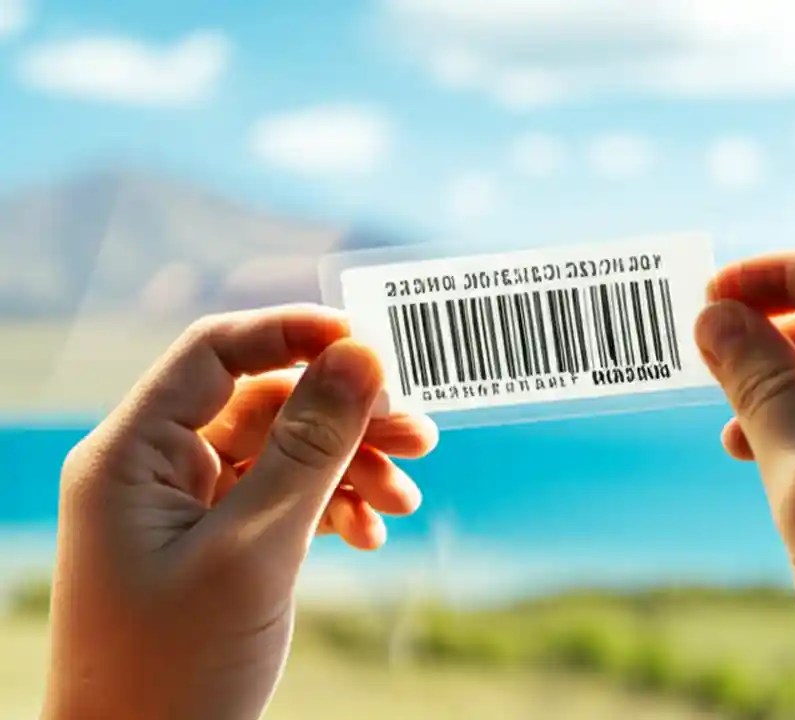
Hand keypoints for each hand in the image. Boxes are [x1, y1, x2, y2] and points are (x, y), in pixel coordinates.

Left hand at [44, 306, 435, 719]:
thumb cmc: (174, 671)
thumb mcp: (254, 551)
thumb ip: (311, 447)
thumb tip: (362, 357)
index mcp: (132, 455)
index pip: (216, 354)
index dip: (296, 334)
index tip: (374, 345)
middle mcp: (155, 472)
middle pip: (265, 405)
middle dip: (346, 417)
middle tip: (421, 433)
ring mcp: (186, 513)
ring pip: (284, 455)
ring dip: (351, 467)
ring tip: (407, 497)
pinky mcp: (216, 549)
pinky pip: (285, 502)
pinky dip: (334, 509)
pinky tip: (371, 534)